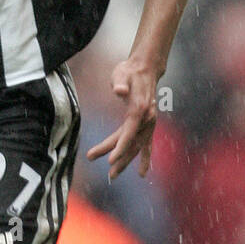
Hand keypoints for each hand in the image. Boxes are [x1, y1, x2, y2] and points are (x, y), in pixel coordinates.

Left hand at [86, 58, 158, 180]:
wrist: (145, 68)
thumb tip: (119, 90)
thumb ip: (120, 82)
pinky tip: (142, 173)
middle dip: (115, 156)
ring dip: (125, 161)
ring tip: (112, 175)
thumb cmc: (129, 71)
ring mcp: (149, 123)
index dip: (119, 147)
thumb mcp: (121, 73)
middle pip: (130, 142)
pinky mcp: (148, 125)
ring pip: (137, 147)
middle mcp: (147, 119)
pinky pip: (146, 145)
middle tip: (95, 162)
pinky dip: (144, 158)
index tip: (109, 159)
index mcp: (139, 109)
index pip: (128, 132)